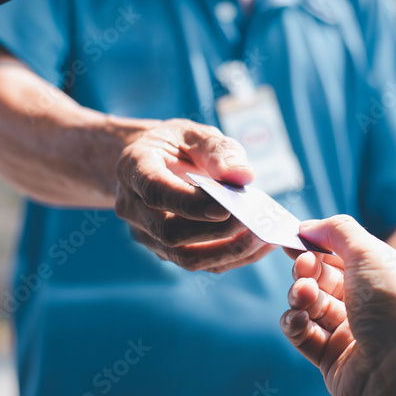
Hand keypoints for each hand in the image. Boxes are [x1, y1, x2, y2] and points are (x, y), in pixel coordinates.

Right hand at [114, 119, 274, 272]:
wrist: (153, 162)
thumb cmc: (176, 145)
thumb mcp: (194, 133)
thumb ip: (217, 150)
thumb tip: (243, 176)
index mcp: (133, 168)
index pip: (155, 191)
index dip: (189, 203)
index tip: (225, 207)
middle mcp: (133, 207)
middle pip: (169, 232)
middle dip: (215, 231)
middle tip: (254, 219)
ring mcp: (146, 234)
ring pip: (184, 256)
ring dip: (228, 251)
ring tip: (263, 236)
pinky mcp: (165, 250)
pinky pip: (198, 262)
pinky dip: (231, 257)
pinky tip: (258, 244)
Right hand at [280, 216, 395, 395]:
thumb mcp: (372, 254)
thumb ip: (339, 231)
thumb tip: (310, 226)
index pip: (354, 256)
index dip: (324, 245)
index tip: (296, 239)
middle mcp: (382, 307)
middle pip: (330, 280)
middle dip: (310, 271)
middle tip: (303, 268)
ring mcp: (359, 336)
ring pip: (316, 307)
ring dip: (301, 296)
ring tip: (302, 295)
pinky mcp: (337, 362)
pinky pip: (307, 336)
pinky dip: (297, 324)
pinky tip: (298, 319)